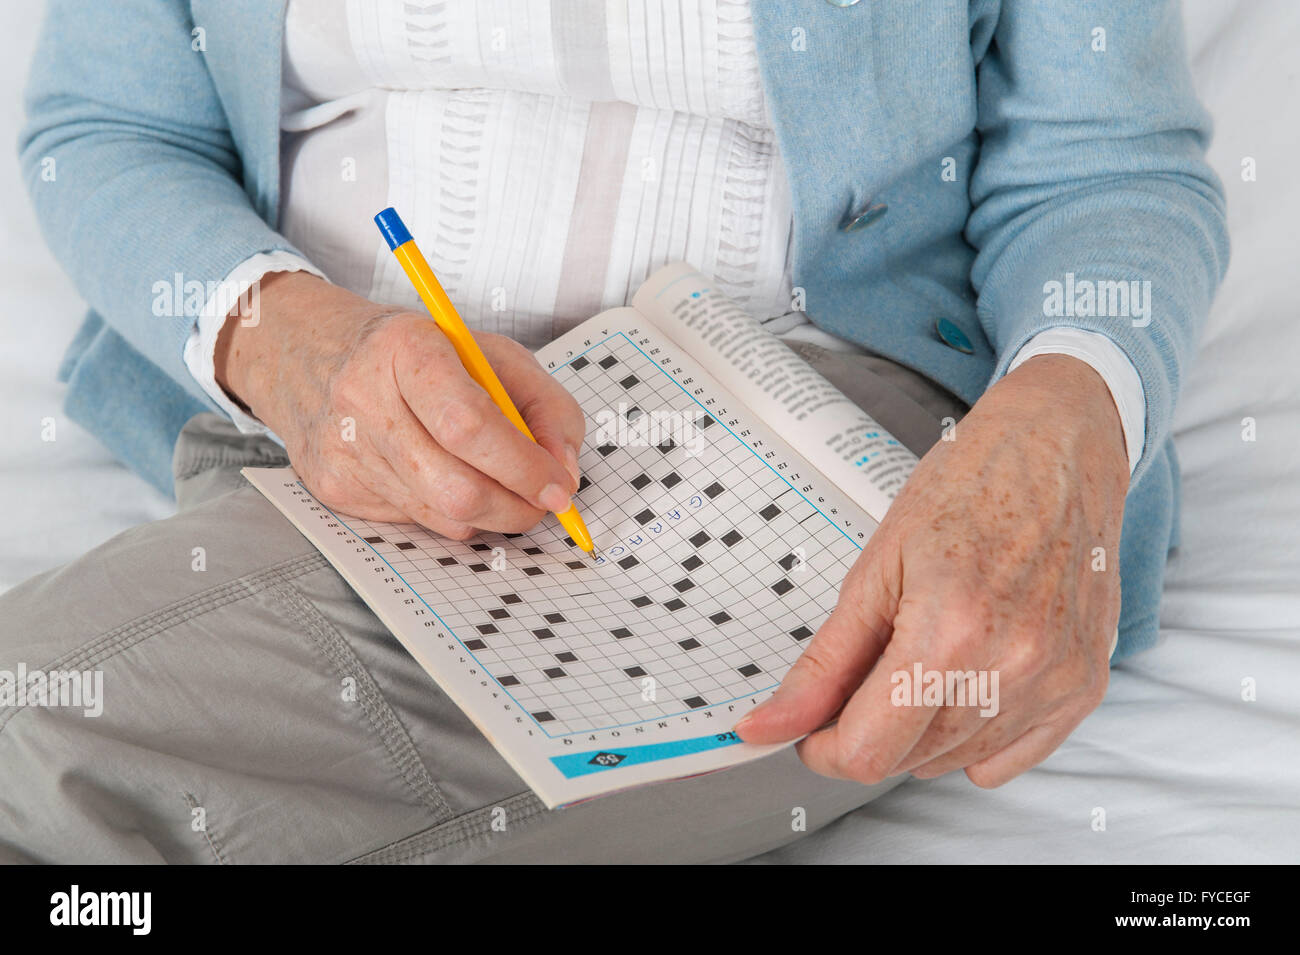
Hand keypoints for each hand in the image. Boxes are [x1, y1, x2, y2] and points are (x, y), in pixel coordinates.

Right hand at [215, 271, 583, 538]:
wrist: (312, 354)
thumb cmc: (414, 353)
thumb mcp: (491, 353)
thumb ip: (546, 405)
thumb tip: (565, 470)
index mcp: (406, 350)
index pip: (469, 424)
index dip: (523, 465)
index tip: (560, 485)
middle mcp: (364, 400)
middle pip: (456, 486)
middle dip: (516, 506)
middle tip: (543, 500)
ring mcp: (344, 451)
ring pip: (442, 516)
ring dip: (491, 514)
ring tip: (501, 486)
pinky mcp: (333, 490)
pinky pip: (417, 522)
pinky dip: (451, 512)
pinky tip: (444, 477)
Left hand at [736, 354, 1128, 787]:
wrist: (1056, 446)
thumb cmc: (969, 487)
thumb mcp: (874, 568)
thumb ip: (823, 663)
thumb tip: (768, 726)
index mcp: (950, 632)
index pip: (869, 752)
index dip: (822, 748)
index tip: (811, 729)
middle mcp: (1013, 666)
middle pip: (908, 759)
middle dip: (869, 728)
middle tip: (868, 666)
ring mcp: (1056, 681)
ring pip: (954, 763)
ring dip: (919, 730)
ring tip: (923, 651)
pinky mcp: (1085, 686)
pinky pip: (1007, 759)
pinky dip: (972, 736)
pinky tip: (966, 676)